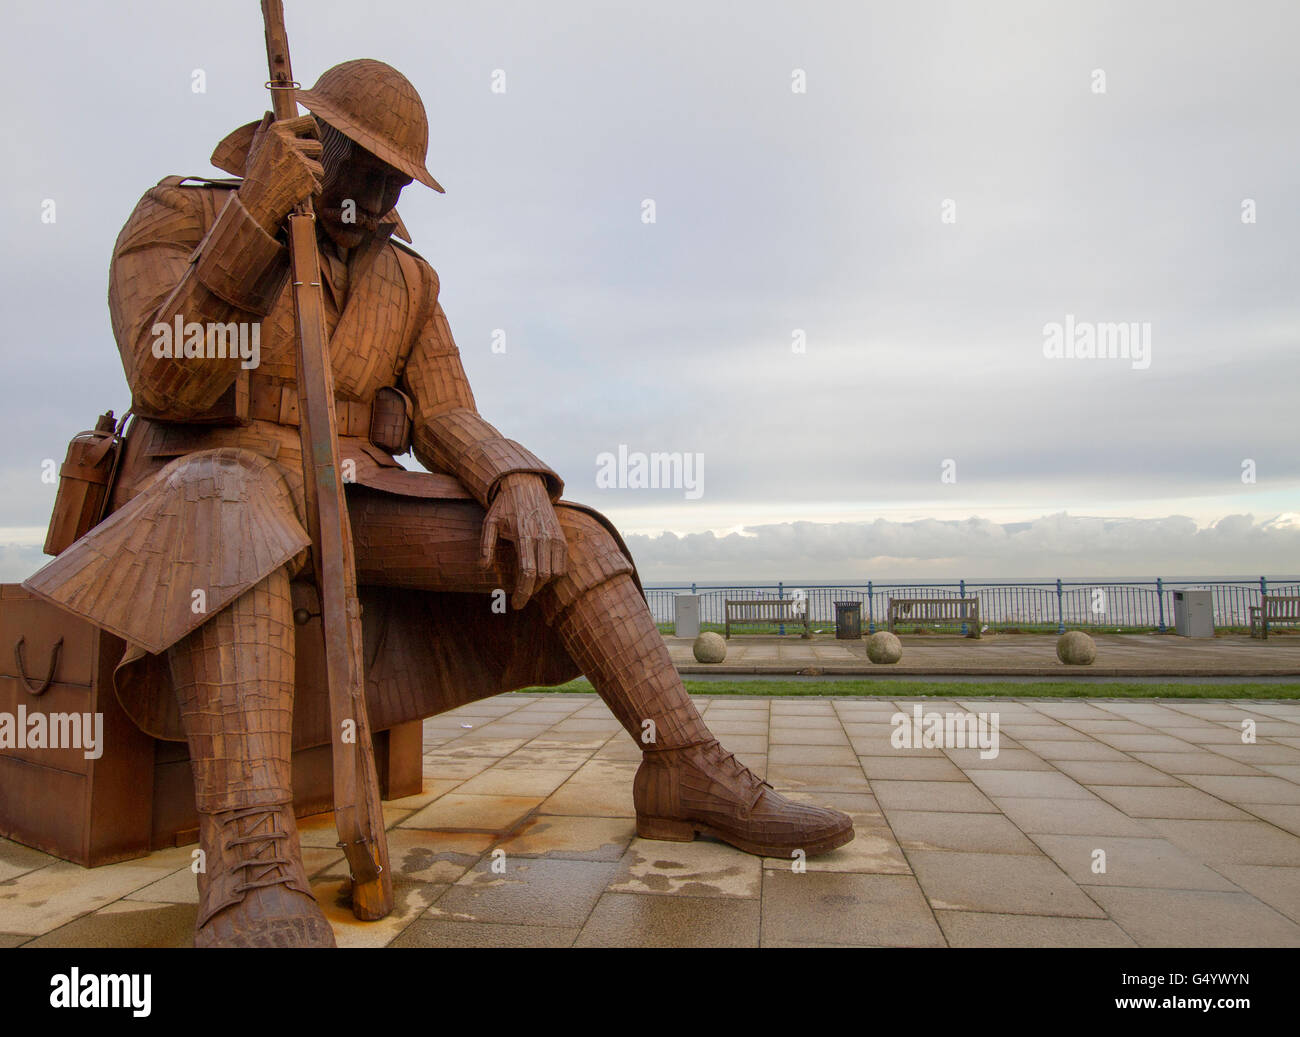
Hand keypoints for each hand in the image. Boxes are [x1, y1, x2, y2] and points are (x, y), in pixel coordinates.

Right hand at [240, 114, 323, 234]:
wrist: (257, 199)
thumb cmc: (256, 173)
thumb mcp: (255, 147)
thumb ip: (264, 128)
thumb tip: (269, 113)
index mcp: (279, 131)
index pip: (308, 121)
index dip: (315, 129)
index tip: (314, 136)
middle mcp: (290, 143)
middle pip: (318, 146)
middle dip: (314, 157)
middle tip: (302, 166)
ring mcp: (300, 161)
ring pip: (320, 167)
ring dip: (313, 175)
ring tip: (297, 180)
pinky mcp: (307, 178)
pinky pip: (319, 184)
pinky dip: (312, 190)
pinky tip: (298, 190)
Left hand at [480, 473, 567, 608]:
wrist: (526, 486)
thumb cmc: (504, 506)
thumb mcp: (489, 522)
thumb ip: (485, 545)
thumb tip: (483, 567)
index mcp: (524, 535)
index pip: (528, 573)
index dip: (523, 593)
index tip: (516, 604)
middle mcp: (543, 537)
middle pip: (542, 577)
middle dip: (530, 592)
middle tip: (519, 597)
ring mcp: (555, 537)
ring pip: (554, 574)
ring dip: (542, 584)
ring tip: (528, 584)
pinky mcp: (562, 538)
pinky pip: (562, 566)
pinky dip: (553, 574)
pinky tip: (540, 573)